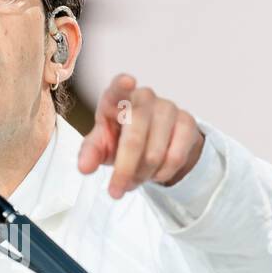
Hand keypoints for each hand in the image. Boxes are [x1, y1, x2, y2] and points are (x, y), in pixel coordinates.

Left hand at [78, 74, 204, 198]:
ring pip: (155, 153)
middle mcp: (143, 97)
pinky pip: (175, 157)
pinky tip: (156, 173)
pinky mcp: (187, 122)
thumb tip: (84, 168)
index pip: (117, 88)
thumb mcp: (101, 145)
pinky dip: (162, 173)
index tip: (128, 81)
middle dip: (124, 170)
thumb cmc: (120, 138)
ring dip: (142, 175)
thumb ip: (90, 153)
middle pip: (134, 138)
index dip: (122, 84)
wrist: (155, 143)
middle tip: (116, 192)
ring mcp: (168, 107)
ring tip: (135, 180)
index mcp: (116, 98)